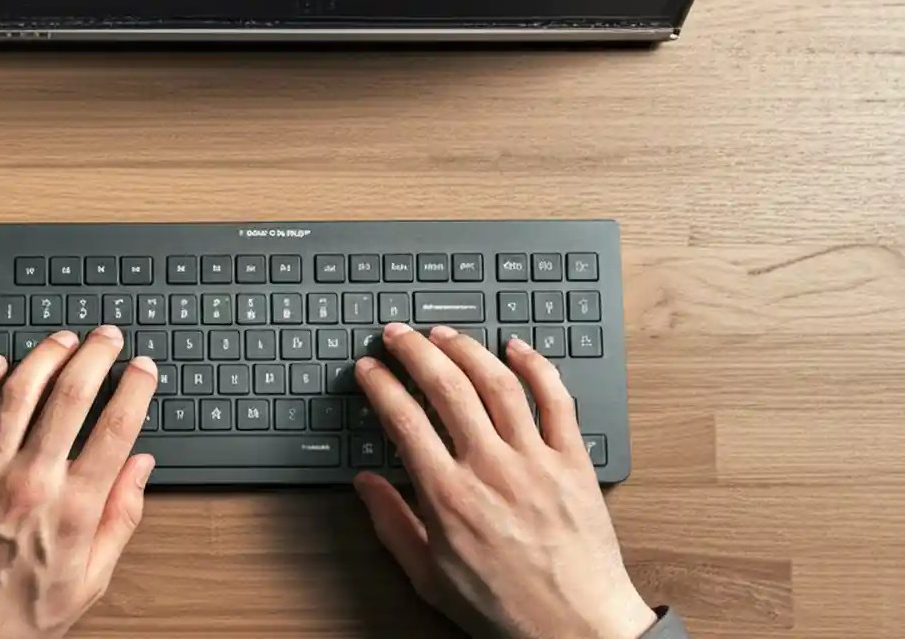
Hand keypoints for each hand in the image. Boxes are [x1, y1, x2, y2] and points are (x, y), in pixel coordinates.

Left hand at [0, 326, 156, 638]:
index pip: (116, 427)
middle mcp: (31, 482)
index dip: (135, 388)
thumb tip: (140, 467)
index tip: (143, 369)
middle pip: (69, 396)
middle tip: (107, 337)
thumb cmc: (22, 616)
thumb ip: (121, 518)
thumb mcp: (92, 579)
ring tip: (61, 339)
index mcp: (74, 508)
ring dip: (42, 357)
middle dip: (94, 355)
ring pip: (16, 395)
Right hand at [353, 323, 654, 638]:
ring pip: (497, 382)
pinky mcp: (574, 461)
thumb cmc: (505, 610)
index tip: (369, 369)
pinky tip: (515, 348)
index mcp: (448, 498)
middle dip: (415, 351)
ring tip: (443, 333)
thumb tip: (365, 484)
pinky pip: (557, 399)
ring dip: (466, 349)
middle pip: (446, 387)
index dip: (380, 385)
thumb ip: (392, 525)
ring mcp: (536, 460)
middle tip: (398, 335)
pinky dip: (536, 366)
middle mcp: (491, 469)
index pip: (404, 420)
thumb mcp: (429, 578)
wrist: (577, 630)